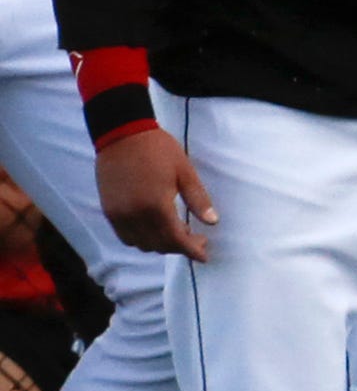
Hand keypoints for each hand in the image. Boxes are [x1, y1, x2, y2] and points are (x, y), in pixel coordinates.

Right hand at [98, 130, 214, 260]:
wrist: (122, 134)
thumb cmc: (158, 149)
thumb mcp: (185, 171)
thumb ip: (198, 199)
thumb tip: (213, 222)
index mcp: (156, 206)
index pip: (176, 240)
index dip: (191, 251)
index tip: (204, 256)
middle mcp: (134, 216)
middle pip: (158, 245)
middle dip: (179, 247)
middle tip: (196, 239)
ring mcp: (118, 215)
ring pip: (141, 244)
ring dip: (160, 244)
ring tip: (178, 231)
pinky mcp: (108, 210)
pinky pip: (125, 236)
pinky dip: (142, 239)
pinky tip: (156, 227)